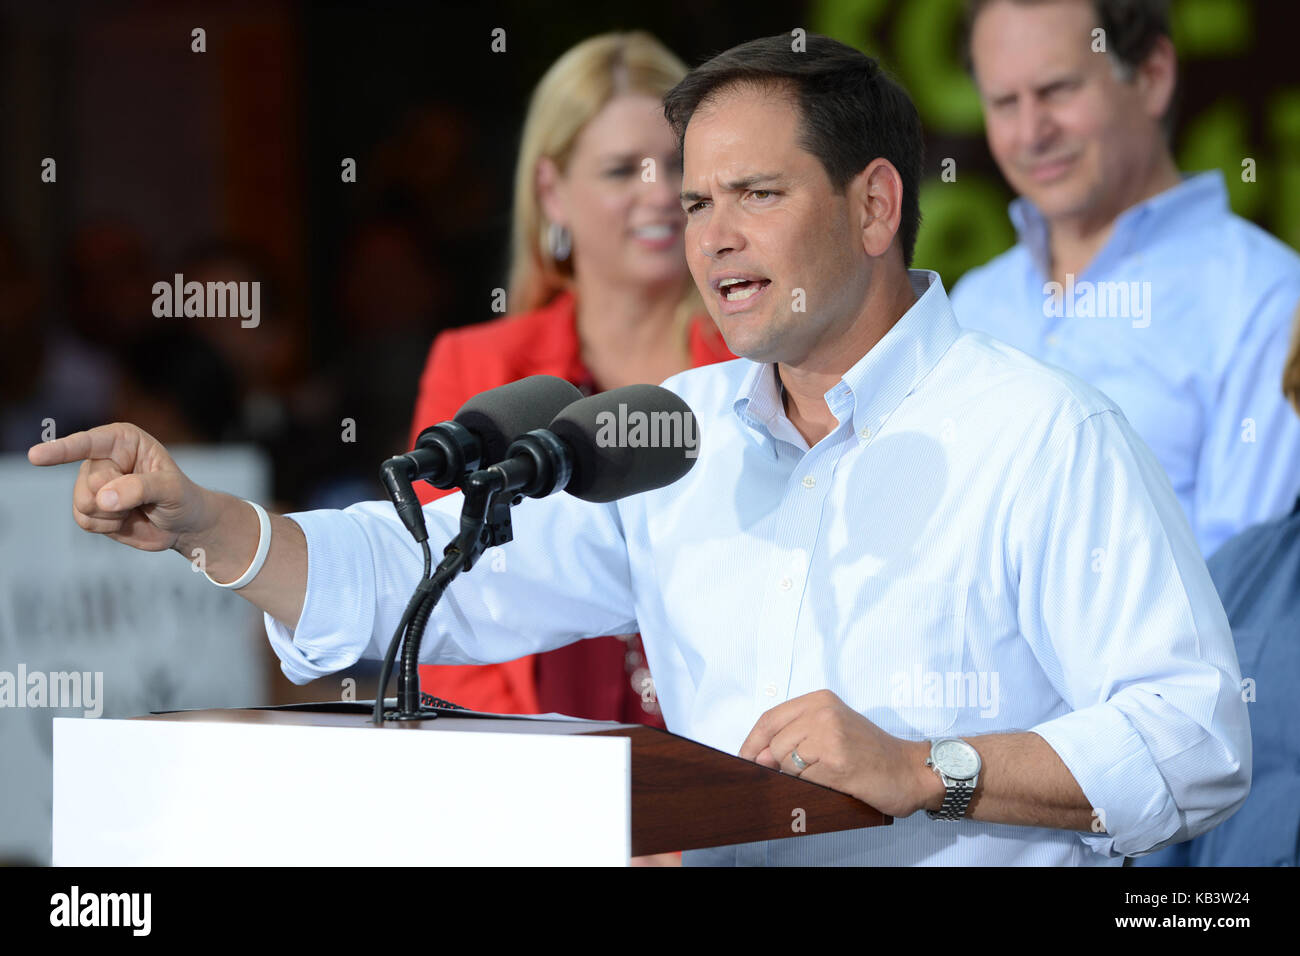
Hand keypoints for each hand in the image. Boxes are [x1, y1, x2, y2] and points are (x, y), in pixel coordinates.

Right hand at [27, 422, 211, 553]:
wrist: (183, 525)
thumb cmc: (181, 498)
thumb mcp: (171, 489)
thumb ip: (140, 488)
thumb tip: (103, 498)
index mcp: (122, 441)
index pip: (88, 443)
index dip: (62, 450)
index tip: (36, 456)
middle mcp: (102, 458)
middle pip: (90, 482)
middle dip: (118, 497)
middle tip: (144, 497)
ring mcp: (92, 483)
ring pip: (83, 503)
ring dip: (113, 513)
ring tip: (135, 508)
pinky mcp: (89, 508)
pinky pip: (84, 520)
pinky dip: (107, 526)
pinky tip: (124, 520)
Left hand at [738, 689, 937, 817]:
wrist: (909, 770)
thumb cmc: (869, 751)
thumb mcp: (832, 729)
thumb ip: (794, 736)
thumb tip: (755, 758)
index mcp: (820, 700)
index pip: (769, 719)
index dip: (752, 743)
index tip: (745, 760)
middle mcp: (824, 713)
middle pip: (773, 743)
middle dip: (777, 764)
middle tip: (803, 772)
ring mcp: (830, 737)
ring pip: (786, 763)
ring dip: (799, 776)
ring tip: (827, 772)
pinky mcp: (837, 763)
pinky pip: (804, 780)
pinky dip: (813, 786)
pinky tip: (835, 780)